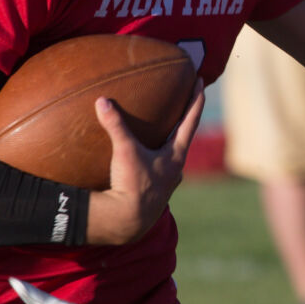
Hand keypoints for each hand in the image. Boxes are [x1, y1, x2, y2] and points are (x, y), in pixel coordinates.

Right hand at [86, 82, 205, 244]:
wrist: (129, 222)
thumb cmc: (132, 186)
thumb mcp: (124, 152)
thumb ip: (115, 126)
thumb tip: (102, 101)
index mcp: (175, 155)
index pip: (190, 120)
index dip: (195, 99)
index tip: (201, 81)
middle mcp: (176, 168)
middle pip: (185, 136)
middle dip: (185, 117)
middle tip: (187, 99)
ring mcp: (167, 182)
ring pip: (173, 156)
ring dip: (172, 141)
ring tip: (167, 131)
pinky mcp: (155, 193)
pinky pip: (158, 170)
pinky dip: (156, 160)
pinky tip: (147, 161)